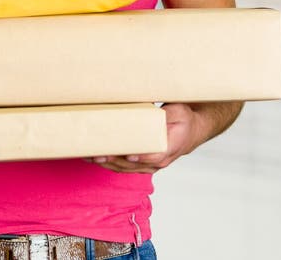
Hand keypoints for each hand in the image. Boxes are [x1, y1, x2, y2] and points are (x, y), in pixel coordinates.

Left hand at [86, 103, 201, 173]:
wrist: (191, 131)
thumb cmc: (184, 120)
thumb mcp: (179, 113)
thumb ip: (166, 116)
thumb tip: (152, 114)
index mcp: (166, 150)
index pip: (149, 157)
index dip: (136, 156)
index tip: (124, 154)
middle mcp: (156, 161)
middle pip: (131, 165)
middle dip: (112, 159)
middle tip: (95, 153)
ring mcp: (148, 164)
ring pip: (124, 167)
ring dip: (107, 163)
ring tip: (89, 155)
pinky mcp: (141, 163)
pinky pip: (123, 166)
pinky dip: (109, 162)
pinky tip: (96, 157)